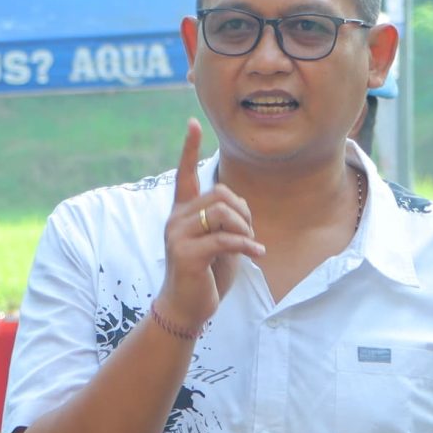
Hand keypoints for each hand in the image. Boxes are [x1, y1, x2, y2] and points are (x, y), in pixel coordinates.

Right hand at [156, 120, 262, 330]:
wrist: (186, 308)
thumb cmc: (206, 274)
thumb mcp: (218, 242)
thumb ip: (225, 221)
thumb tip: (240, 209)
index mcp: (182, 212)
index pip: (184, 174)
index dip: (189, 148)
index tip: (193, 123)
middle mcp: (176, 219)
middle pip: (220, 194)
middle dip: (244, 212)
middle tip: (249, 233)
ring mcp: (177, 235)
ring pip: (222, 212)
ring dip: (244, 227)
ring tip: (249, 245)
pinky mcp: (186, 254)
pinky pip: (225, 239)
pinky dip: (247, 245)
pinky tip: (257, 254)